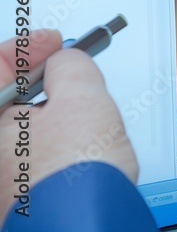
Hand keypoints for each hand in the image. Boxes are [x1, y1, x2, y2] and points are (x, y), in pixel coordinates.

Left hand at [0, 29, 137, 212]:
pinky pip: (33, 153)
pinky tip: (80, 142)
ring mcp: (3, 176)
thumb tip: (68, 61)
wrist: (88, 222)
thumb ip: (71, 66)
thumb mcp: (82, 96)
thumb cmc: (74, 174)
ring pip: (22, 128)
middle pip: (7, 100)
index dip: (26, 47)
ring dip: (51, 111)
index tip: (52, 43)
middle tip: (66, 71)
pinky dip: (54, 139)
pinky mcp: (22, 193)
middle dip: (38, 80)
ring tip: (83, 110)